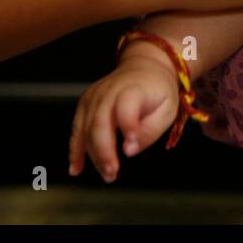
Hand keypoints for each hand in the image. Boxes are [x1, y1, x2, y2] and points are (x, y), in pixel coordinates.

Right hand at [68, 44, 179, 181]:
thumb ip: (150, 130)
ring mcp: (93, 97)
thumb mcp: (167, 109)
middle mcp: (108, 91)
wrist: (145, 67)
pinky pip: (77, 129)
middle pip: (99, 123)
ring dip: (93, 156)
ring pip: (86, 130)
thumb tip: (129, 150)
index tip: (129, 148)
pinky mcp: (85, 103)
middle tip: (112, 173)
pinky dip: (75, 150)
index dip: (127, 127)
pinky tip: (76, 168)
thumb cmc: (158, 92)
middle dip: (103, 152)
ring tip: (107, 175)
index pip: (125, 107)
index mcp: (132, 89)